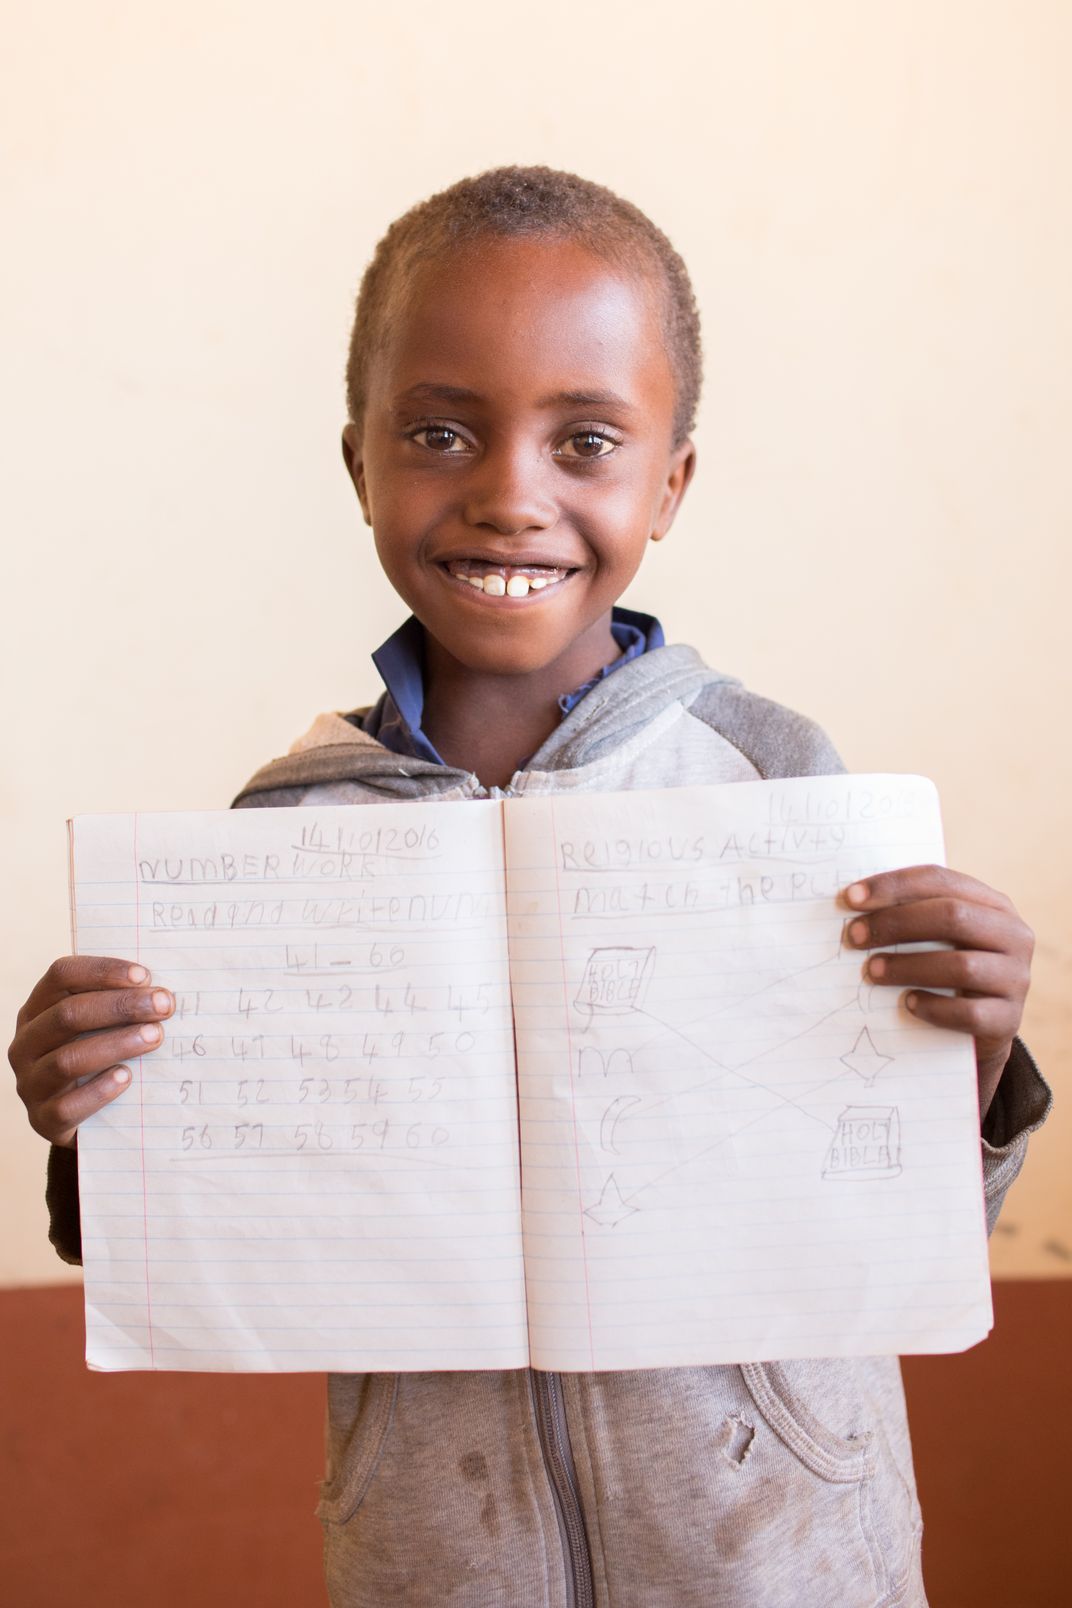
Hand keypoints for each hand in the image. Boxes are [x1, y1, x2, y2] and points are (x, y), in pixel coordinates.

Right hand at [8, 956, 174, 1147]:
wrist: (82, 1118)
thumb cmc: (98, 1058)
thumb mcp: (99, 1026)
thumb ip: (119, 1004)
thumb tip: (163, 992)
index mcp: (37, 1009)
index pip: (61, 976)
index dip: (102, 971)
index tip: (145, 976)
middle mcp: (26, 1043)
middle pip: (68, 1015)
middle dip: (120, 1006)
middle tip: (163, 1005)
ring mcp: (30, 1083)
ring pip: (68, 1059)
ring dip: (117, 1044)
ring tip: (155, 1037)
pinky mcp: (42, 1119)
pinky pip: (68, 1106)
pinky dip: (100, 1090)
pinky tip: (127, 1077)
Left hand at [842, 867, 1032, 1120]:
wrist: (980, 1030)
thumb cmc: (945, 970)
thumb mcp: (936, 937)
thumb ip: (909, 914)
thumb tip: (848, 902)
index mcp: (992, 903)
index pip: (940, 880)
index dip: (893, 886)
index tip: (849, 898)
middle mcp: (1013, 935)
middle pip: (952, 916)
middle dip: (895, 923)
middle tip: (852, 937)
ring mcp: (1016, 978)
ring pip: (961, 966)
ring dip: (907, 966)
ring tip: (871, 972)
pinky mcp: (1009, 1020)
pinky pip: (969, 1013)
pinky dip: (934, 1007)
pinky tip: (907, 1004)